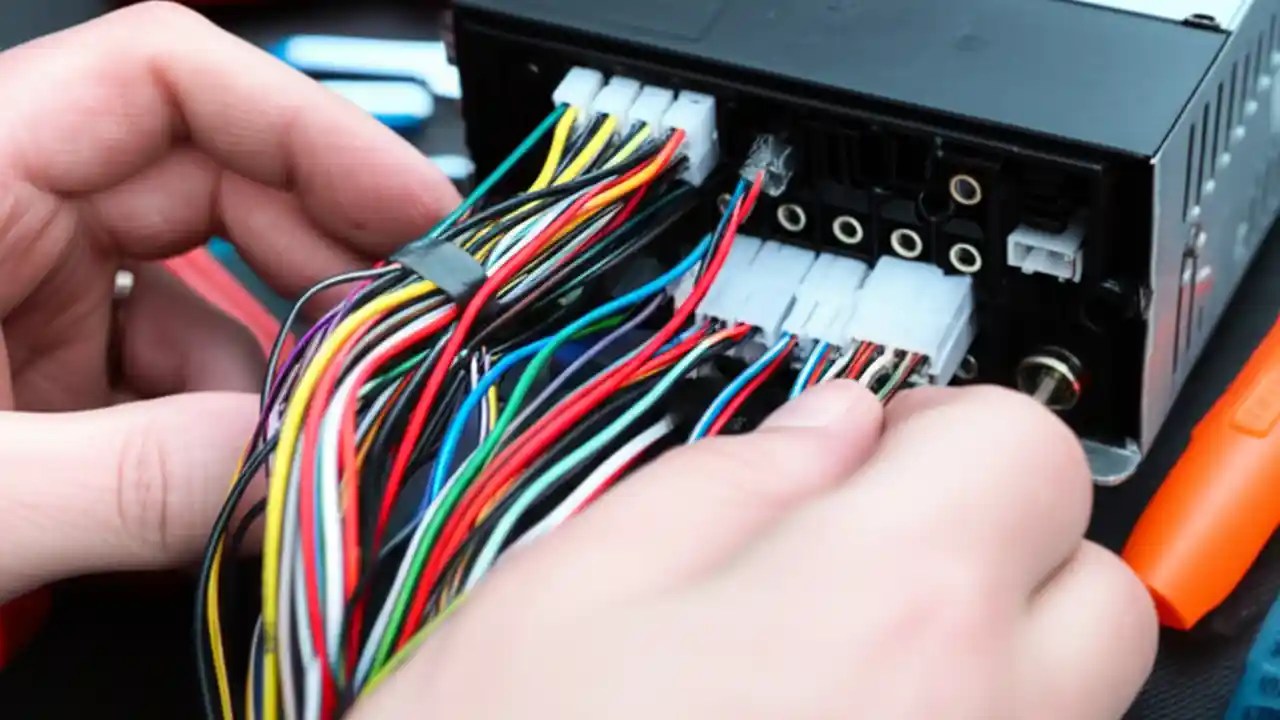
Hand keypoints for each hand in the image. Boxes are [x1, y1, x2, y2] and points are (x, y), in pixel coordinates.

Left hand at [0, 2, 457, 602]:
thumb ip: (117, 482)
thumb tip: (278, 467)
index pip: (162, 79)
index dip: (306, 126)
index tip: (408, 203)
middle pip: (213, 179)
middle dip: (317, 253)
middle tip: (396, 323)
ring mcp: (24, 297)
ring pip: (205, 285)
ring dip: (270, 362)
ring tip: (300, 430)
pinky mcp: (41, 374)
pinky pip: (171, 369)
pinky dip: (219, 419)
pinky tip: (223, 473)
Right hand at [353, 384, 1157, 719]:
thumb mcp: (570, 586)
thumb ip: (728, 480)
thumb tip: (826, 429)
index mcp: (885, 608)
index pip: (1025, 450)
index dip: (953, 426)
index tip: (891, 447)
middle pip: (1095, 591)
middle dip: (1001, 544)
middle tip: (878, 548)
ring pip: (1068, 705)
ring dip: (986, 653)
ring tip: (838, 660)